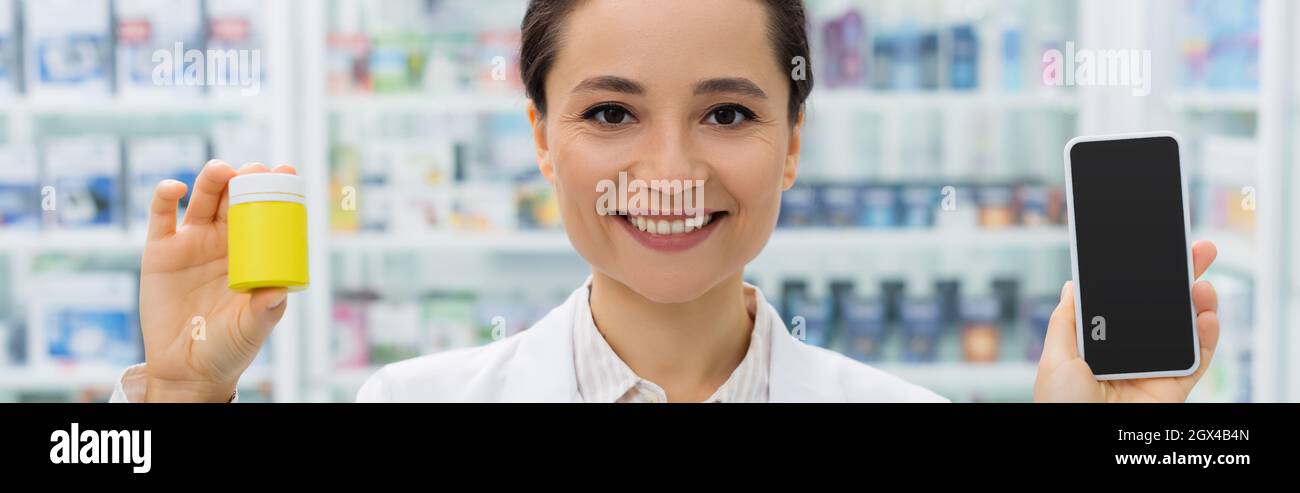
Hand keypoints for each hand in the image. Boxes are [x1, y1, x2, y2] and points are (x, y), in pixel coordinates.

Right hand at [138, 161, 296, 401]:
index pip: (268, 213)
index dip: (277, 190)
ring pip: (203, 199)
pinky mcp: (160, 250)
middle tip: (255, 169)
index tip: (287, 172)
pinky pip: (161, 216)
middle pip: (235, 198)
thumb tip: (278, 292)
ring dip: (212, 179)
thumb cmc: (228, 348)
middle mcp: (224, 241)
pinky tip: (174, 188)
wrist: (186, 368)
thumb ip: (265, 312)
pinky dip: (164, 196)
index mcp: (253, 253)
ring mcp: (192, 242)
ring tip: (221, 171)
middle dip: (246, 178)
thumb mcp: (251, 329)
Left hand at [1033, 240, 1219, 401]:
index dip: (1146, 278)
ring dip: (1198, 304)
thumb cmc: (1059, 405)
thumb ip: (1067, 321)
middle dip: (1182, 279)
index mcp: (1102, 344)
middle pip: (1163, 310)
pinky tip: (1206, 315)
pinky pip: (1198, 361)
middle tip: (1199, 251)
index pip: (1129, 303)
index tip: (1160, 251)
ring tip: (1201, 284)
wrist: (1078, 439)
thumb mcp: (1054, 356)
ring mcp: (1154, 369)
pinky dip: (1207, 337)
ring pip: (1186, 331)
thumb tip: (1073, 284)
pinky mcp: (1174, 388)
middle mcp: (1131, 353)